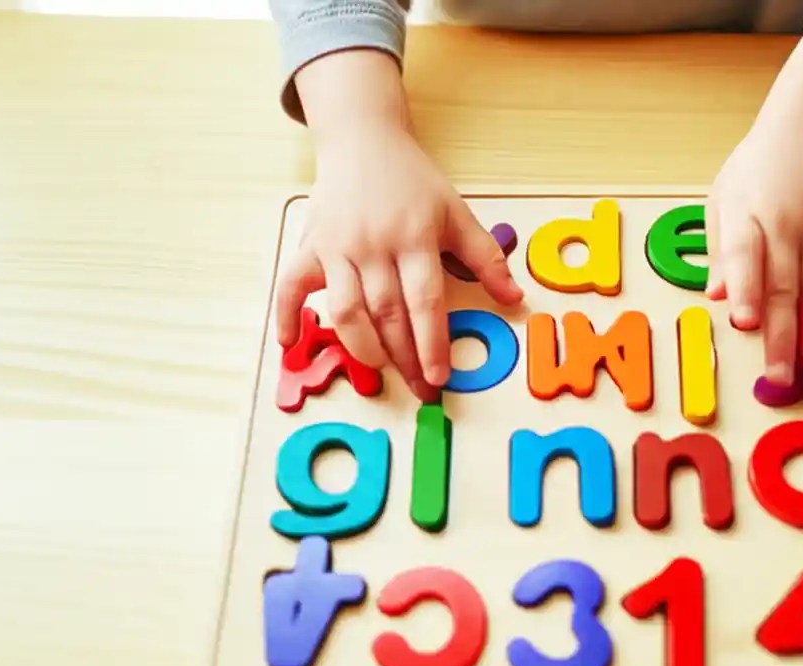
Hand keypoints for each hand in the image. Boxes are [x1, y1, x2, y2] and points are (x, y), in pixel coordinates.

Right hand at [275, 121, 523, 400]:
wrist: (364, 141)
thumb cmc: (414, 182)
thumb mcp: (457, 213)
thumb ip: (486, 259)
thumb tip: (515, 299)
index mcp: (415, 238)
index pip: (424, 302)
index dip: (431, 343)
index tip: (438, 377)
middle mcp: (374, 245)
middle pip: (387, 313)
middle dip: (404, 357)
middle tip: (418, 387)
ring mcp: (338, 246)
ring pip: (345, 309)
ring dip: (361, 347)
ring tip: (380, 370)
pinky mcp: (310, 245)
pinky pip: (291, 285)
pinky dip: (288, 315)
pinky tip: (291, 344)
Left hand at [706, 127, 802, 383]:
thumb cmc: (757, 172)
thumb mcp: (724, 200)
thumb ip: (721, 251)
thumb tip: (718, 297)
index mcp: (748, 214)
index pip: (745, 255)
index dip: (746, 291)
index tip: (745, 324)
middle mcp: (787, 223)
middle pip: (785, 283)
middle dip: (782, 333)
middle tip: (778, 374)